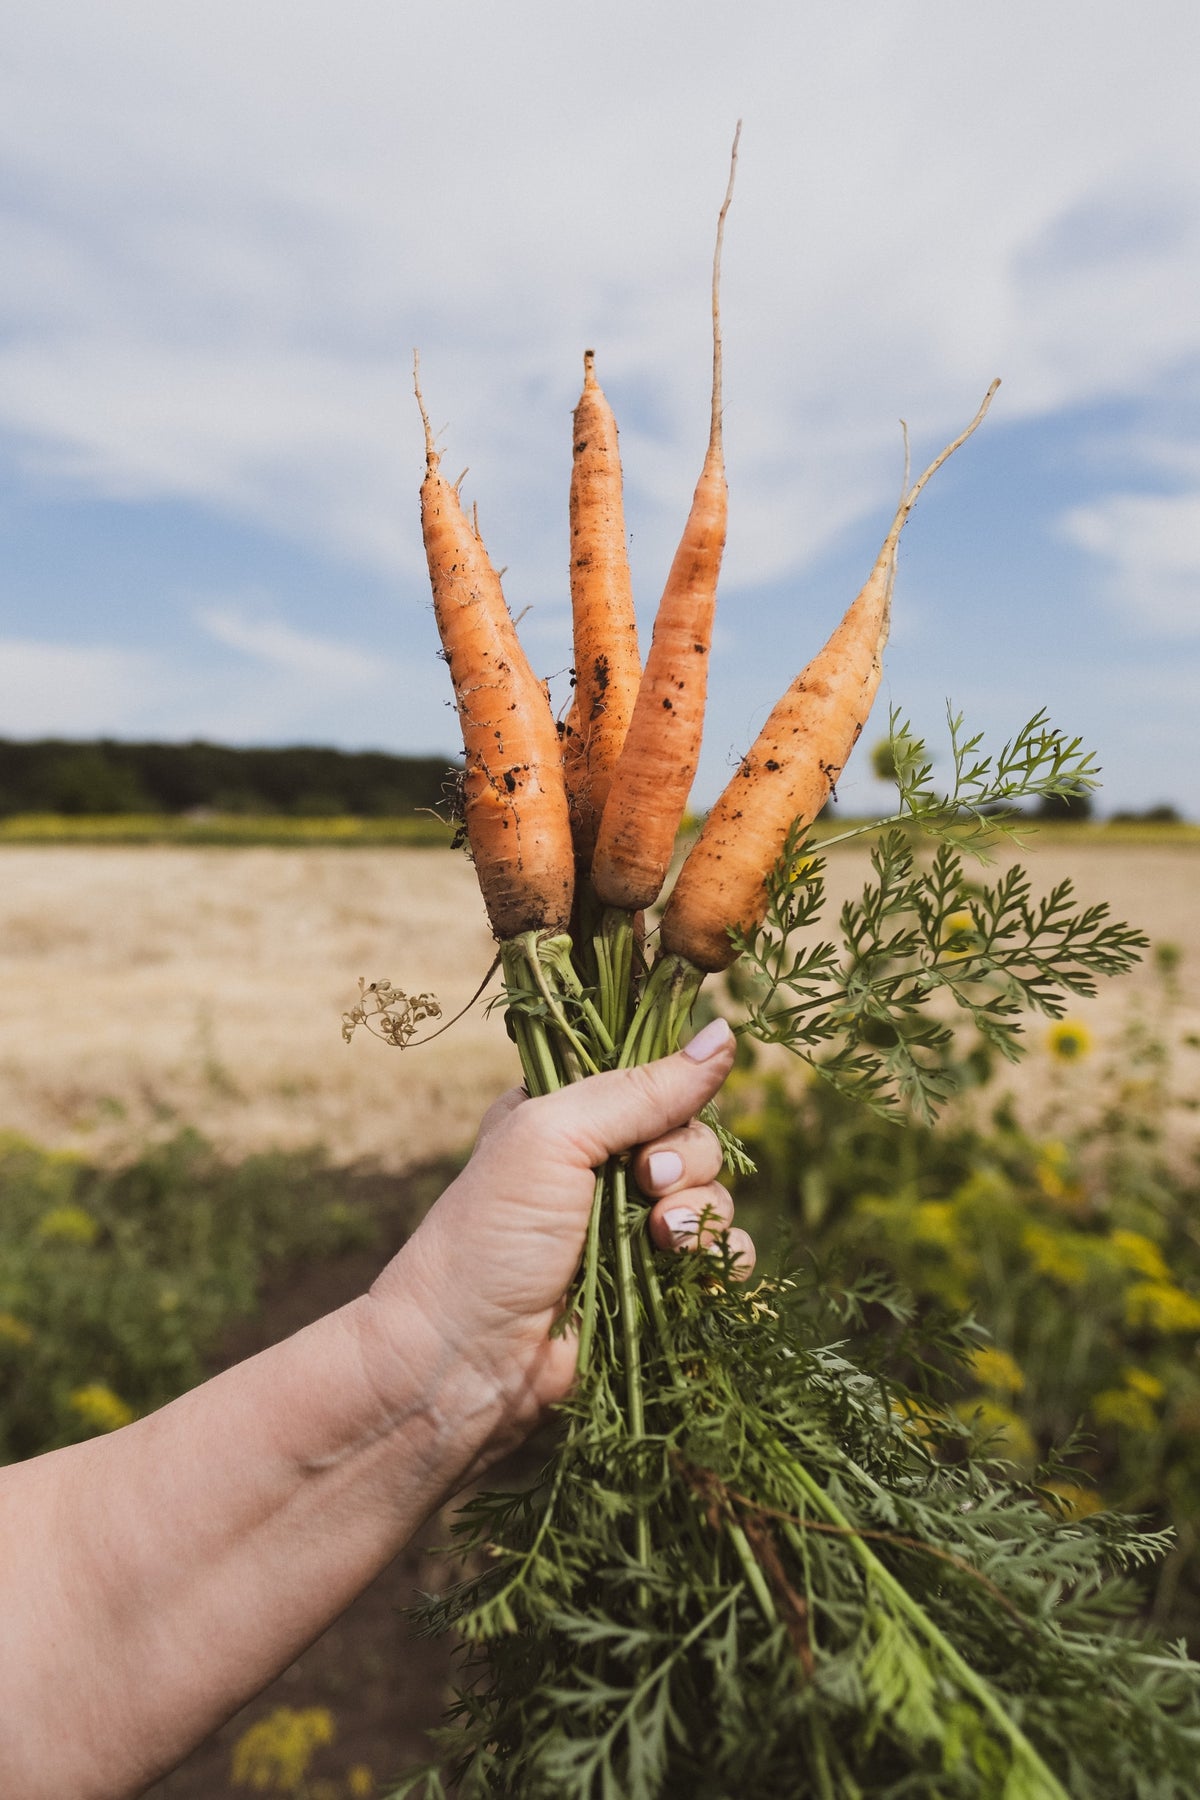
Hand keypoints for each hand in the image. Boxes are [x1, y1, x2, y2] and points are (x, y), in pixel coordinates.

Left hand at [363, 1017, 749, 1466]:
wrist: (466, 1364)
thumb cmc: (490, 1238)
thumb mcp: (553, 1138)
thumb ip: (640, 1090)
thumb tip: (725, 1035)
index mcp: (569, 1116)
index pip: (653, 1080)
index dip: (670, 1098)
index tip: (648, 1131)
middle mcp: (602, 1168)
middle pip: (694, 1137)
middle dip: (686, 1160)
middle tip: (647, 1184)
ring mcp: (631, 1232)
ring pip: (714, 1197)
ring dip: (702, 1213)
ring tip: (662, 1239)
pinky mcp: (656, 1291)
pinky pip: (723, 1260)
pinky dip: (721, 1262)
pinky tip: (689, 1272)